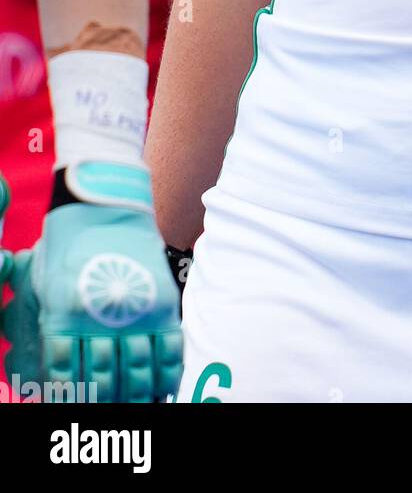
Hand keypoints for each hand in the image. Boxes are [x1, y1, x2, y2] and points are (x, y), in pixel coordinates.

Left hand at [1, 163, 181, 401]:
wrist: (106, 204)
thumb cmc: (68, 242)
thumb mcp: (41, 280)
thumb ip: (43, 322)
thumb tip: (42, 365)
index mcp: (63, 315)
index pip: (66, 375)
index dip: (72, 398)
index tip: (77, 407)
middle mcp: (99, 317)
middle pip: (103, 379)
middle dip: (106, 400)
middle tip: (108, 409)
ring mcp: (134, 309)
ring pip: (137, 370)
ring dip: (137, 393)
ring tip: (137, 404)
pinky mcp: (161, 300)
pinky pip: (168, 347)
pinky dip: (168, 373)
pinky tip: (164, 388)